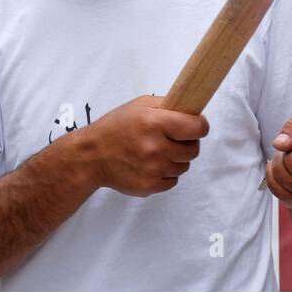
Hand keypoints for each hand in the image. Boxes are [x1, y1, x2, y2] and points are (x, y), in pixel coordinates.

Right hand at [75, 95, 208, 196]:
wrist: (92, 156)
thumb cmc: (116, 126)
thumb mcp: (139, 105)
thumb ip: (166, 105)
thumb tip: (192, 110)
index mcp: (154, 123)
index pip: (197, 128)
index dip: (199, 125)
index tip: (194, 125)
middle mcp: (156, 148)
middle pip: (193, 150)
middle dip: (188, 143)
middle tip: (174, 138)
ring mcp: (153, 170)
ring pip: (184, 166)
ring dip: (176, 159)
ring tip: (158, 151)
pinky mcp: (150, 186)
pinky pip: (173, 181)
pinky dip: (166, 173)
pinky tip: (152, 164)